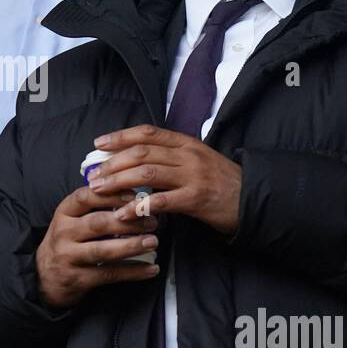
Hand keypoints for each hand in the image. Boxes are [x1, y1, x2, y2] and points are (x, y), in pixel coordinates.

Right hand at [35, 185, 159, 309]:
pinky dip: (133, 272)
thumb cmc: (67, 243)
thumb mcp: (72, 221)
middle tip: (152, 221)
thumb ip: (95, 208)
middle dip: (129, 221)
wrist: (43, 277)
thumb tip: (134, 197)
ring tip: (152, 242)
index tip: (136, 196)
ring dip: (132, 245)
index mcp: (64, 213)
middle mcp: (63, 233)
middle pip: (98, 223)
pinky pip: (109, 274)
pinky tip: (150, 269)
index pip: (86, 197)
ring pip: (103, 249)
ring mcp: (68, 257)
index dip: (112, 195)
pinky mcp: (77, 279)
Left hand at [87, 125, 241, 233]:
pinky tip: (122, 214)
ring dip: (118, 181)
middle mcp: (188, 155)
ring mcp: (193, 176)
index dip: (121, 136)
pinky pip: (161, 201)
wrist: (253, 200)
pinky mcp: (196, 199)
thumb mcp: (198, 160)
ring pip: (147, 172)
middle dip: (113, 162)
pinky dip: (137, 206)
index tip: (99, 144)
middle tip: (93, 174)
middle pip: (142, 152)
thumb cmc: (222, 182)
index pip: (149, 133)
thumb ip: (172, 157)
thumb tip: (137, 159)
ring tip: (99, 190)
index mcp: (187, 143)